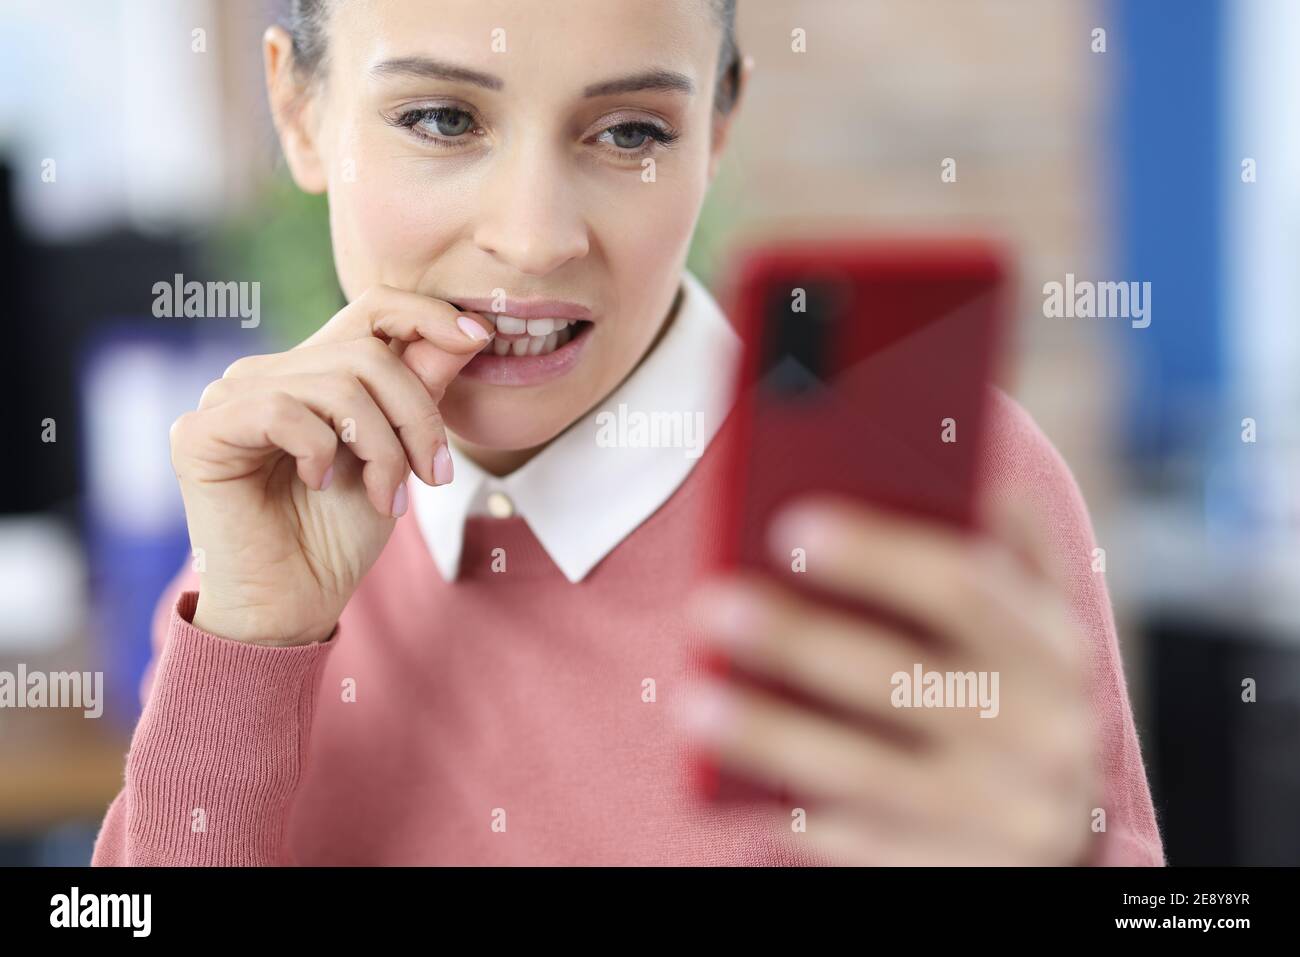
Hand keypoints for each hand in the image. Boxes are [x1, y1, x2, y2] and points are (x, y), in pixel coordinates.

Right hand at [169, 285, 493, 645]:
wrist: (295, 605)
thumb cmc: (342, 535)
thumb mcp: (400, 453)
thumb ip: (420, 389)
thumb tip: (466, 330)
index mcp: (315, 373)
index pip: (373, 310)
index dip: (428, 314)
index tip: (480, 339)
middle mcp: (270, 373)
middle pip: (368, 354)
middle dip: (418, 417)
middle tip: (434, 475)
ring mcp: (229, 396)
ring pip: (335, 385)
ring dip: (381, 448)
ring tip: (388, 498)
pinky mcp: (201, 431)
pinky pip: (281, 411)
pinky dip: (320, 452)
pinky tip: (319, 484)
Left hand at [682, 496, 1098, 864]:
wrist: (1061, 833)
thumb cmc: (1014, 690)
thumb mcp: (1029, 622)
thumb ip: (1000, 550)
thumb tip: (946, 465)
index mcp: (1055, 648)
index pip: (967, 585)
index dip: (878, 554)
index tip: (790, 525)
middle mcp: (1045, 735)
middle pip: (903, 678)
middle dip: (801, 639)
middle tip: (712, 605)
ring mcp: (1004, 817)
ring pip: (869, 773)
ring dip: (772, 733)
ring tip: (692, 700)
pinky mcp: (959, 876)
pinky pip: (861, 844)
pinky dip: (794, 809)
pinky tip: (727, 781)